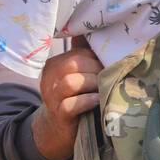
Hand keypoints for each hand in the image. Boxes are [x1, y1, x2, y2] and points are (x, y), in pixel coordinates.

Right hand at [32, 37, 101, 159]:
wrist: (56, 129)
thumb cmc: (73, 97)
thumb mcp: (76, 75)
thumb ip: (83, 55)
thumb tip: (96, 30)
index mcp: (55, 64)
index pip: (77, 52)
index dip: (97, 56)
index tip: (110, 62)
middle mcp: (49, 78)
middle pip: (74, 63)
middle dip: (96, 69)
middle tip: (109, 76)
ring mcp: (52, 97)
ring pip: (71, 82)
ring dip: (93, 84)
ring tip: (104, 88)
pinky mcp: (59, 114)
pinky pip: (72, 104)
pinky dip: (88, 100)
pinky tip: (98, 101)